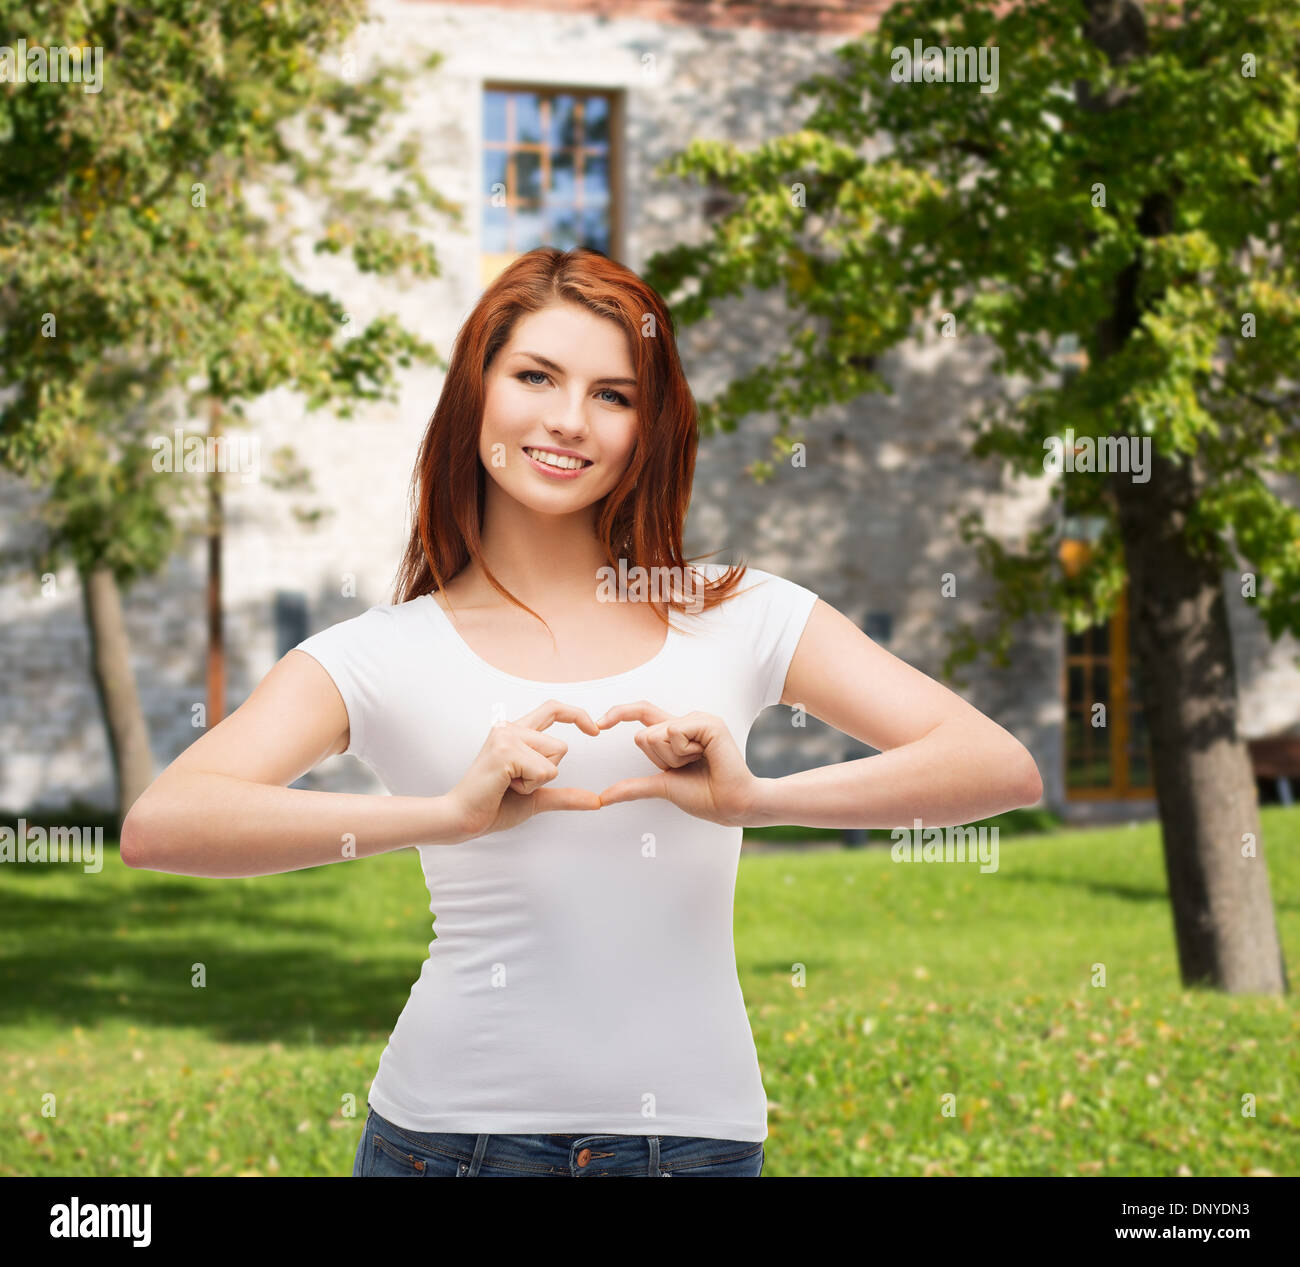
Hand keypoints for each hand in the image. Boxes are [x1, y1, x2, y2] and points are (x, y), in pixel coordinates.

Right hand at [448, 700, 602, 839]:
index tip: (596, 730)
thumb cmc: (494, 806)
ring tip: (508, 784)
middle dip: (548, 772)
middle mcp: (510, 728)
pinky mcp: (505, 750)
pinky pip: (544, 770)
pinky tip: (505, 787)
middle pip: (561, 746)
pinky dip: (531, 786)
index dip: (577, 715)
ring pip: (554, 757)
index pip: (552, 709)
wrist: (463, 819)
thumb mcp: (537, 797)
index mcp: (515, 733)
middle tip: (515, 783)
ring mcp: (507, 736)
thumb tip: (597, 801)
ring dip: (538, 780)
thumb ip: (565, 796)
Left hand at [595, 702, 758, 826]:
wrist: (730, 804)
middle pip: (644, 734)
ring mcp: (697, 720)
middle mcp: (684, 722)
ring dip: (673, 758)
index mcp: (674, 733)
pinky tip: (705, 756)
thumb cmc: (704, 795)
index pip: (640, 713)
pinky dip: (683, 751)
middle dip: (659, 760)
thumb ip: (633, 787)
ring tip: (698, 763)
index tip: (597, 725)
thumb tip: (603, 797)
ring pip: (657, 734)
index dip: (618, 714)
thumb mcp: (661, 786)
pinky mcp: (708, 723)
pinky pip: (674, 732)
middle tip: (686, 768)